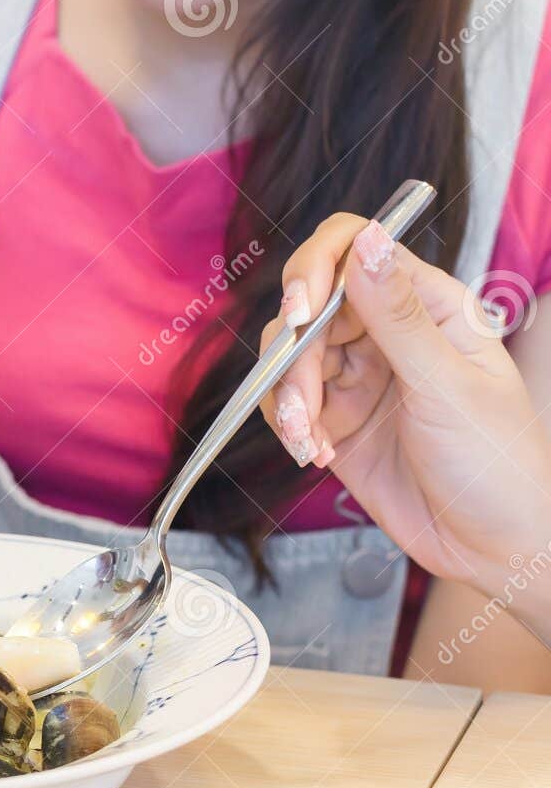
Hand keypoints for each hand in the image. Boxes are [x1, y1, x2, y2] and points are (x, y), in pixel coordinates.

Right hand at [259, 214, 550, 593]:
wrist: (498, 548)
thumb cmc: (499, 463)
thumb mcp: (448, 384)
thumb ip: (397, 315)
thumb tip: (366, 239)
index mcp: (429, 307)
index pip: (355, 250)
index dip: (317, 270)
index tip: (300, 312)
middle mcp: (388, 334)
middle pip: (310, 309)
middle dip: (296, 356)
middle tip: (306, 406)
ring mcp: (359, 378)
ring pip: (290, 358)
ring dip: (289, 399)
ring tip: (310, 441)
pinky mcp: (336, 421)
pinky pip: (288, 404)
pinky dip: (290, 427)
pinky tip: (316, 454)